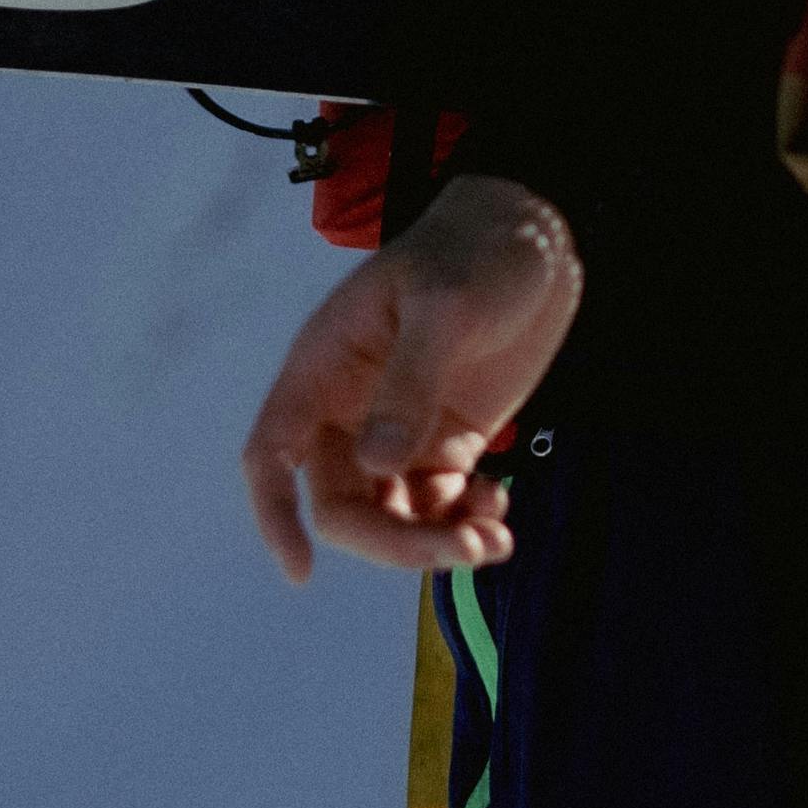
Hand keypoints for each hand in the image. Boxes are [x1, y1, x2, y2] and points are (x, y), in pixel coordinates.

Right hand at [240, 173, 582, 581]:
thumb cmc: (475, 252)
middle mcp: (352, 408)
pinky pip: (440, 505)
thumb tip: (380, 468)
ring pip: (393, 516)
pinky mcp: (448, 439)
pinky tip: (500, 511)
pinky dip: (466, 521)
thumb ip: (411, 384)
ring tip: (494, 539)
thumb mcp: (444, 306)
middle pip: (343, 505)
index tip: (302, 571)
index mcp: (325, 368)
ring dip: (437, 542)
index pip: (272, 453)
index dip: (274, 515)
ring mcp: (400, 429)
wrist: (534, 236)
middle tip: (463, 547)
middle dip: (395, 542)